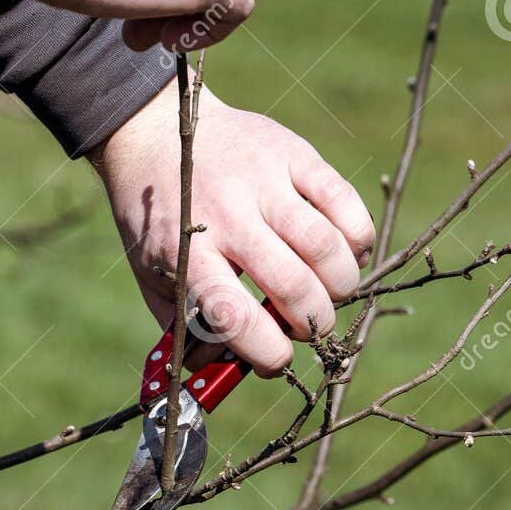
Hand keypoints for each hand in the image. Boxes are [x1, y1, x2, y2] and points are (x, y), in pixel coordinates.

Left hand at [90, 82, 375, 375]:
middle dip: (313, 322)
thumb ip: (185, 329)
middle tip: (309, 327)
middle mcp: (228, 215)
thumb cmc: (160, 220)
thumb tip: (223, 376)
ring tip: (331, 292)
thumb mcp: (152, 276)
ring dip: (341, 285)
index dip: (267, 351)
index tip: (276, 361)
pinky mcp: (293, 153)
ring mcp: (263, 180)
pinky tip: (346, 253)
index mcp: (188, 252)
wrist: (156, 132)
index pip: (235, 315)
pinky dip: (358, 239)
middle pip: (293, 284)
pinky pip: (345, 202)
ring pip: (326, 246)